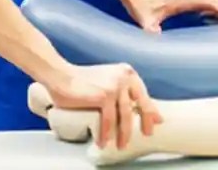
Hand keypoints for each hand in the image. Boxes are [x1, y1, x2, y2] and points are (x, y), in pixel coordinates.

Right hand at [47, 63, 162, 149]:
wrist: (60, 75)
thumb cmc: (80, 80)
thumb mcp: (106, 81)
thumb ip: (119, 90)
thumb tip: (131, 107)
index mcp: (126, 72)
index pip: (143, 94)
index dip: (151, 109)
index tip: (157, 121)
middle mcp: (124, 77)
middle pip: (140, 105)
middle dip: (144, 123)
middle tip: (146, 135)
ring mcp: (115, 86)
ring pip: (125, 116)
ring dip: (123, 134)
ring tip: (121, 145)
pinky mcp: (104, 95)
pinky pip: (109, 121)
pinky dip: (106, 133)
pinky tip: (103, 142)